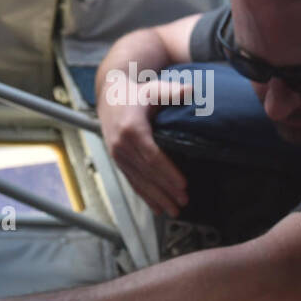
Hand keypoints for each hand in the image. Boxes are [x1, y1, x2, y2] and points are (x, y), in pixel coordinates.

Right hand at [98, 78, 189, 216]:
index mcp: (131, 129)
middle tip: (183, 202)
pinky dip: (145, 196)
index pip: (152, 156)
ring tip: (174, 211)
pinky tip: (157, 208)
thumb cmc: (136, 93)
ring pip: (139, 181)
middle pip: (147, 173)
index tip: (183, 184)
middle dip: (166, 190)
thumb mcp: (153, 89)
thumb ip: (172, 91)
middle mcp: (122, 145)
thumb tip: (191, 90)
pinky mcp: (118, 160)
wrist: (110, 95)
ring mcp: (118, 155)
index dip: (168, 172)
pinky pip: (132, 181)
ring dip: (157, 198)